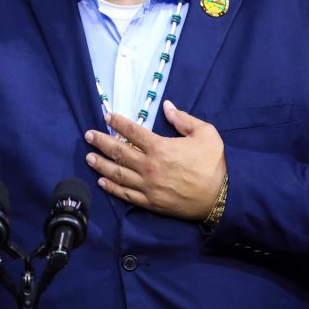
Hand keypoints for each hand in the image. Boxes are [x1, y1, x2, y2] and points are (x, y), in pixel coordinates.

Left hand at [84, 100, 226, 220]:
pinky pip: (125, 194)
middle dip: (101, 142)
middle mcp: (149, 166)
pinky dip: (111, 188)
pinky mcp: (150, 202)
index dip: (117, 122)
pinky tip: (102, 182)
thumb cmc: (214, 164)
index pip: (132, 132)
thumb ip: (183, 119)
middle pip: (118, 152)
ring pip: (117, 174)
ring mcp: (148, 186)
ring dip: (101, 164)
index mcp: (161, 147)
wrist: (220, 197)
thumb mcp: (205, 133)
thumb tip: (167, 106)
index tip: (107, 117)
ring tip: (89, 157)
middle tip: (88, 136)